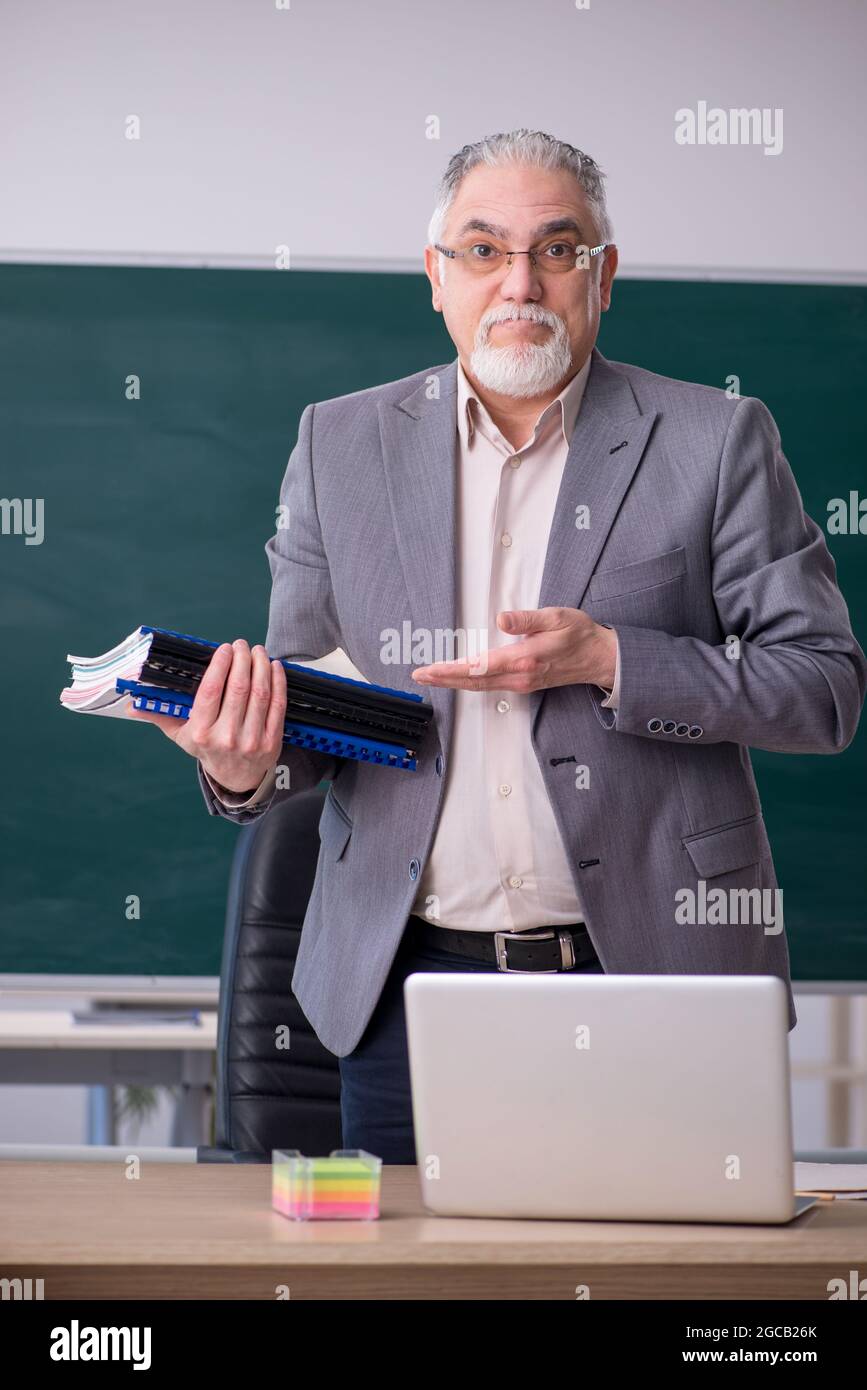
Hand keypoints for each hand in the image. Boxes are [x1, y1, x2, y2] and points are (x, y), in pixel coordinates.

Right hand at [128, 639, 286, 792]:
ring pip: (260, 694)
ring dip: (261, 666)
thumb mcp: (181, 735)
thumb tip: (131, 705)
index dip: (220, 666)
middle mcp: (227, 737)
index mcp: (201, 732)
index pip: (211, 691)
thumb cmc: (206, 748)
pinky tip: (275, 668)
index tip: (224, 649)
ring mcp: (252, 740)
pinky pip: (278, 705)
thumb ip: (159, 716)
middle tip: (241, 645)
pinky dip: (278, 683)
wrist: (236, 778)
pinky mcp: (272, 741)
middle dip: (242, 659)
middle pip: (239, 688)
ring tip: (257, 651)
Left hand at [410, 608, 616, 692]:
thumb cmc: (579, 634)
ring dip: (454, 682)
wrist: (599, 658)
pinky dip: (469, 682)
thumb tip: (502, 618)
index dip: (451, 668)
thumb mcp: (557, 617)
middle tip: (419, 675)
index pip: (479, 666)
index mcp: (524, 658)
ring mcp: (521, 683)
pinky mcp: (523, 684)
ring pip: (480, 686)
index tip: (431, 668)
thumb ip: (527, 619)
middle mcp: (520, 676)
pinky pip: (489, 686)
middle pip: (473, 680)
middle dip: (444, 678)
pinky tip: (458, 678)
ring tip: (432, 676)